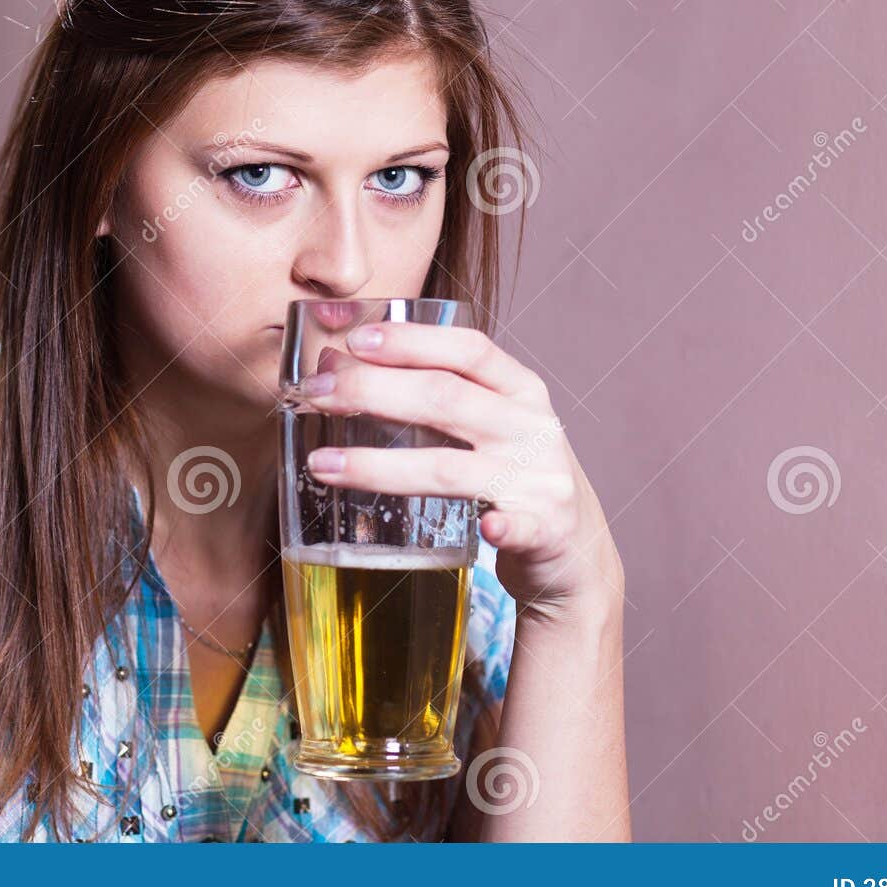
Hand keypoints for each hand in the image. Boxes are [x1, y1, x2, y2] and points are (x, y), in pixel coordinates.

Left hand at [294, 321, 624, 626]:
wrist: (573, 548)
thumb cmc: (510, 473)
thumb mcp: (487, 423)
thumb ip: (432, 395)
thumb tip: (337, 366)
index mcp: (518, 389)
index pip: (467, 348)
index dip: (411, 340)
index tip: (354, 338)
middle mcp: (530, 427)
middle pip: (446, 398)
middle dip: (371, 391)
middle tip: (313, 392)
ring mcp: (539, 479)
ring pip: (453, 468)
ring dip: (380, 466)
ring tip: (321, 465)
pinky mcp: (547, 531)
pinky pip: (521, 527)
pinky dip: (503, 526)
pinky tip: (485, 528)